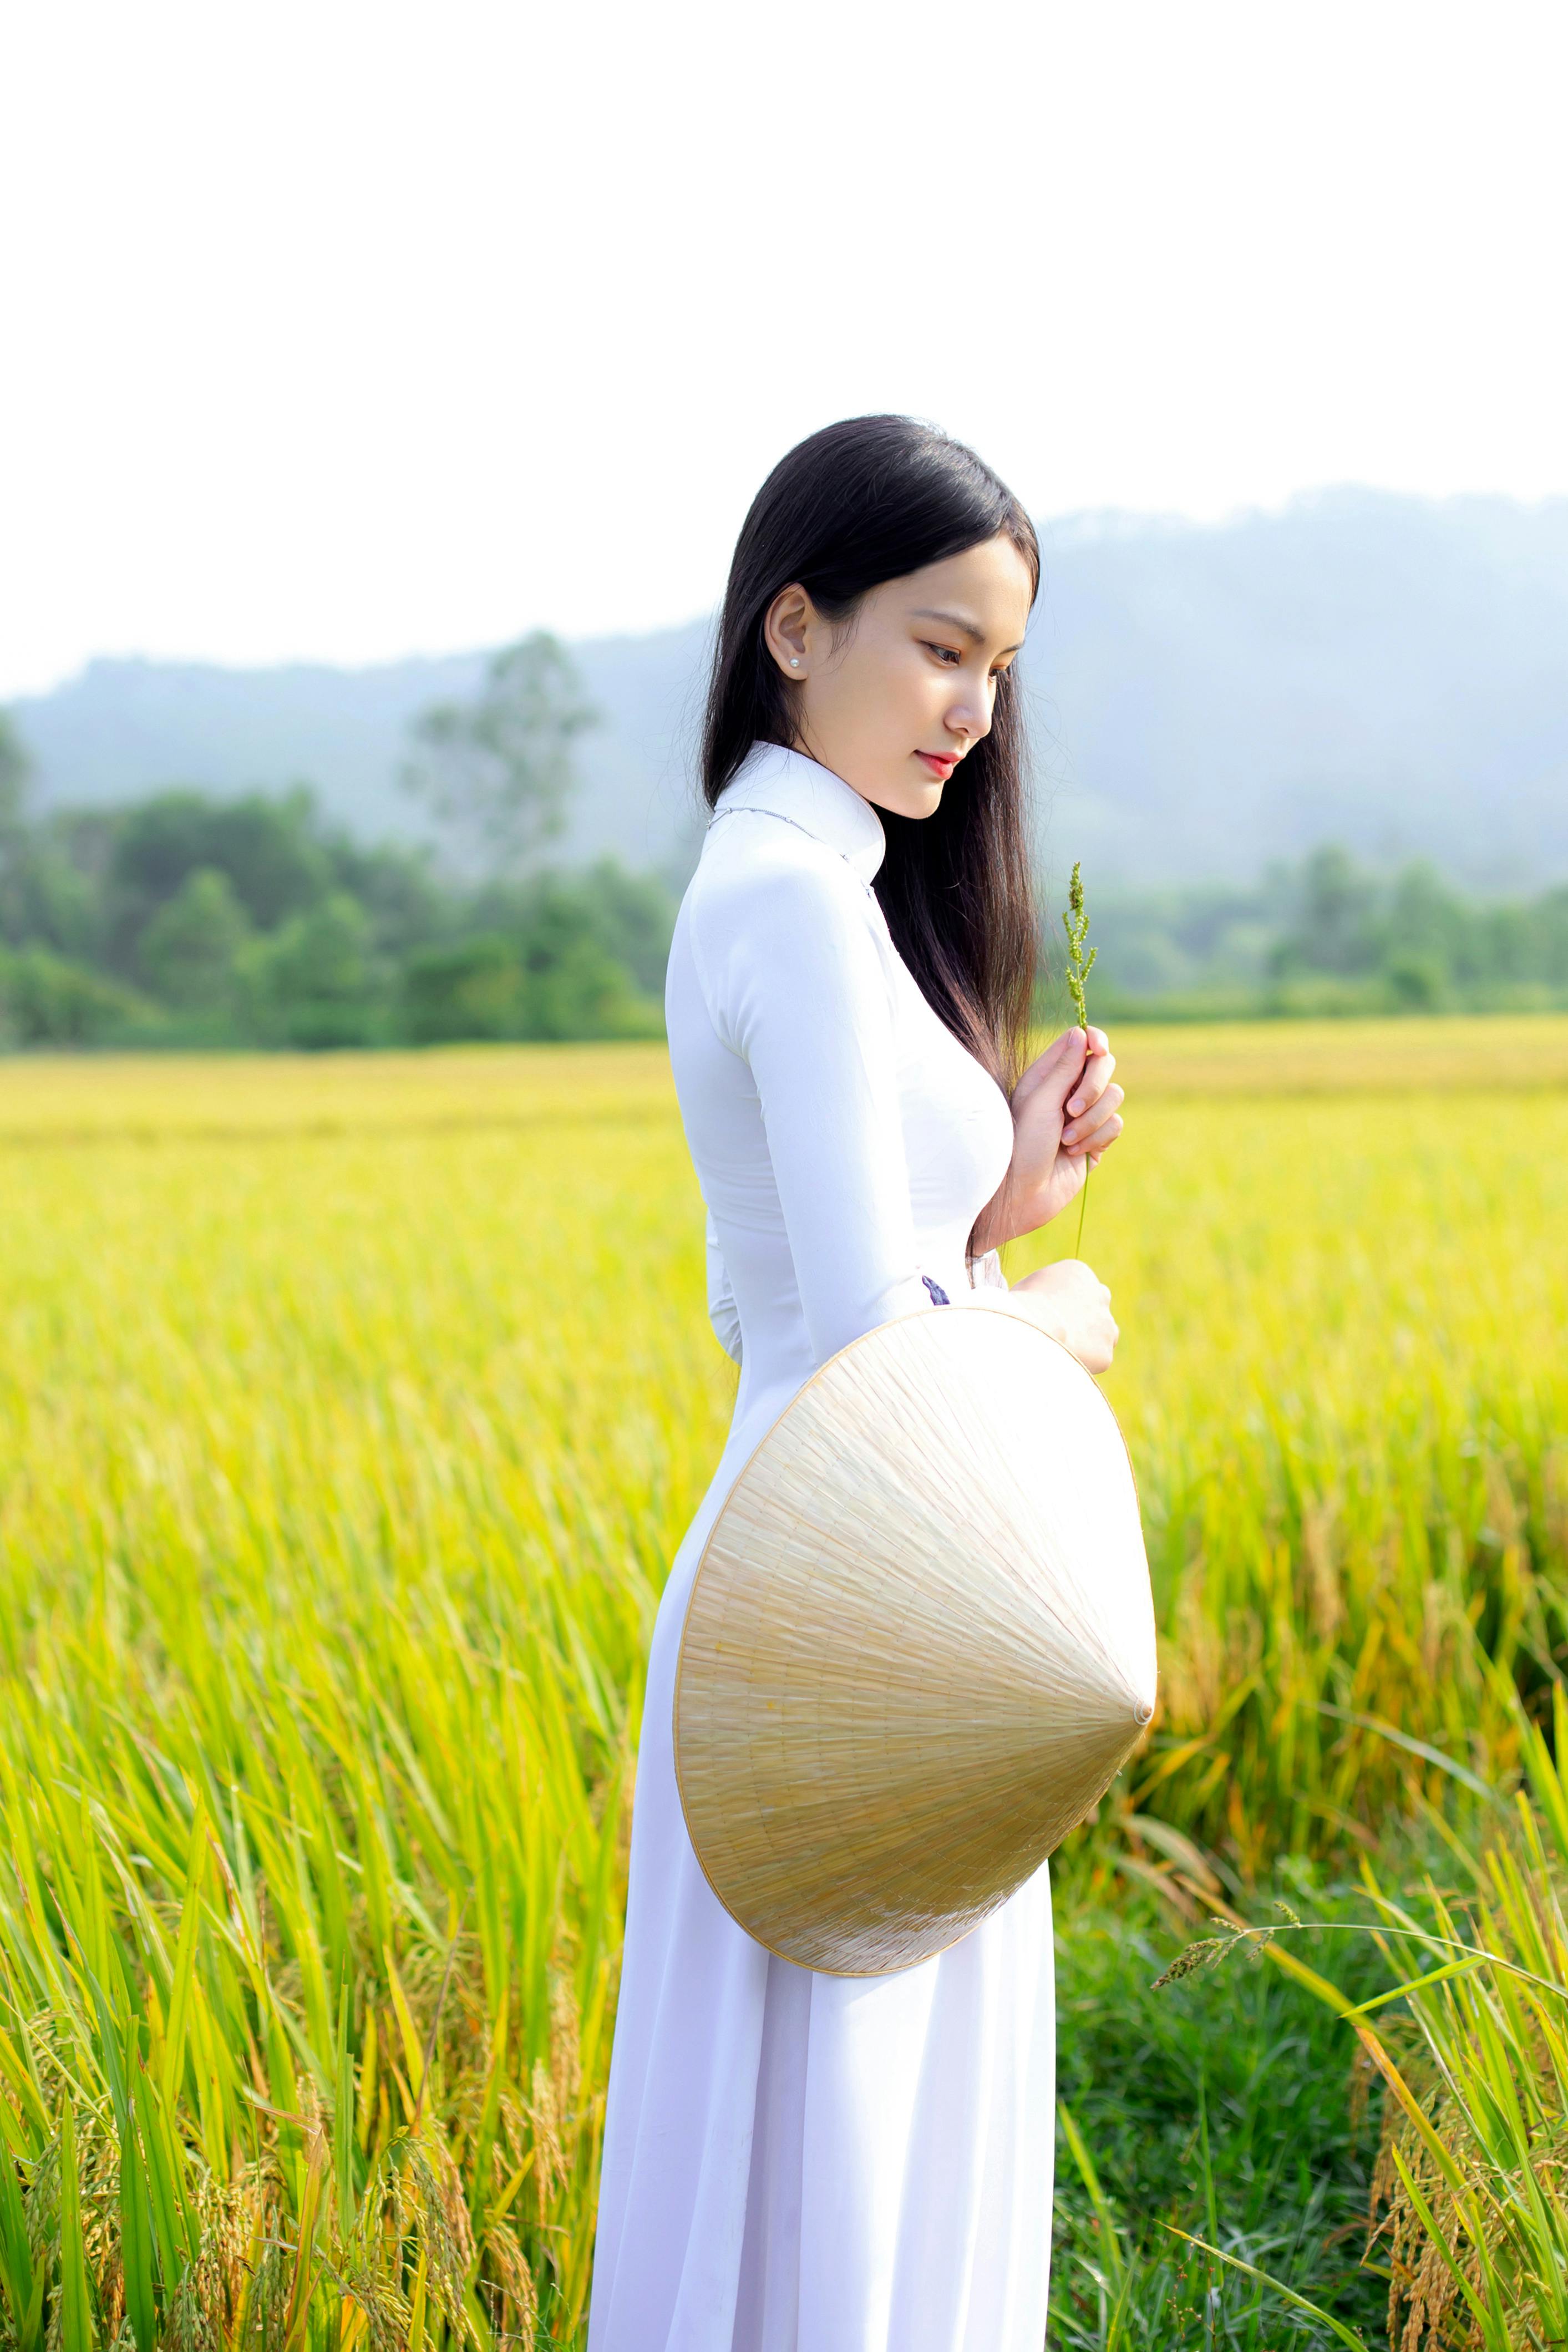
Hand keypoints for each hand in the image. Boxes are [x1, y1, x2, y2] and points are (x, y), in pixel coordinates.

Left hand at [972, 1026, 1124, 1249]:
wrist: (1023, 1194)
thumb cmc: (1020, 1146)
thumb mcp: (1039, 1101)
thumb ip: (1064, 1068)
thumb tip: (1082, 1033)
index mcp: (1048, 1074)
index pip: (1080, 1041)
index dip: (1095, 1041)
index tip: (1099, 1048)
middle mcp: (1067, 1091)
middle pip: (1104, 1065)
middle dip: (1093, 1087)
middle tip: (1070, 1110)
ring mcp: (1085, 1115)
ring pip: (1115, 1097)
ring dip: (1092, 1120)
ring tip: (1065, 1140)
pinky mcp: (1097, 1139)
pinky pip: (1116, 1125)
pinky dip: (1097, 1139)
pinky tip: (1074, 1154)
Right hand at [1010, 1259, 1118, 1373]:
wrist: (1036, 1327)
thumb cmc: (1022, 1305)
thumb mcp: (1028, 1286)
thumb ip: (1042, 1291)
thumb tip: (1037, 1305)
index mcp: (1080, 1273)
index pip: (1078, 1288)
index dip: (1063, 1304)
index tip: (1049, 1315)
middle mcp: (1100, 1294)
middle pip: (1096, 1308)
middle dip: (1085, 1319)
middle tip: (1062, 1332)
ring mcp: (1106, 1324)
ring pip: (1105, 1334)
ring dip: (1090, 1341)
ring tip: (1065, 1350)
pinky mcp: (1105, 1352)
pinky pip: (1095, 1360)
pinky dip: (1081, 1362)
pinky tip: (1062, 1363)